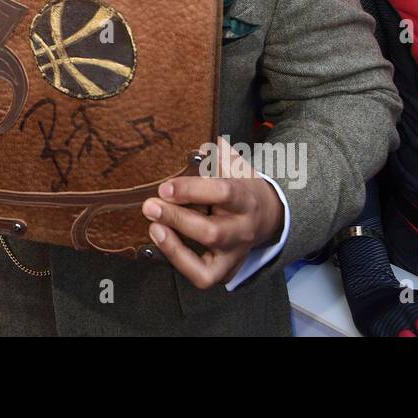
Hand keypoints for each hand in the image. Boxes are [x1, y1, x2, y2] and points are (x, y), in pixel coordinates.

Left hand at [140, 136, 283, 288]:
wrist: (268, 216)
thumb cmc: (242, 189)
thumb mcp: (237, 168)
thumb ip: (221, 155)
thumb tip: (204, 141)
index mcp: (246, 199)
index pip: (223, 193)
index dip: (192, 190)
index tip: (165, 187)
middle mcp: (242, 230)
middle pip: (211, 232)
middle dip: (177, 219)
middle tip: (150, 206)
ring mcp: (234, 254)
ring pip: (206, 258)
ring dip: (174, 244)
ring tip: (153, 226)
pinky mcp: (224, 271)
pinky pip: (201, 276)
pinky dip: (179, 261)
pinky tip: (162, 242)